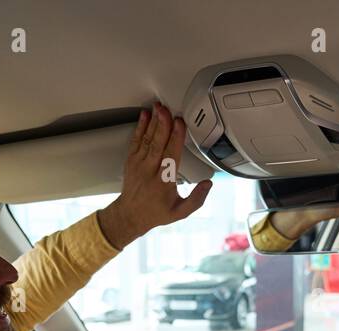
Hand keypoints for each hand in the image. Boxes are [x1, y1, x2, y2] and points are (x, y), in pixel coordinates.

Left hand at [97, 102, 212, 248]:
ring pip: (146, 140)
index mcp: (163, 183)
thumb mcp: (180, 212)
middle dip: (162, 126)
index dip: (176, 139)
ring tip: (158, 108)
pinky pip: (136, 141)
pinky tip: (145, 116)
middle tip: (166, 110)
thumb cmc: (155, 212)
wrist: (130, 215)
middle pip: (157, 145)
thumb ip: (196, 199)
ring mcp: (138, 165)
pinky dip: (140, 127)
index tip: (180, 124)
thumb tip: (208, 185)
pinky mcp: (131, 161)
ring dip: (153, 123)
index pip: (170, 157)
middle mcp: (149, 172)